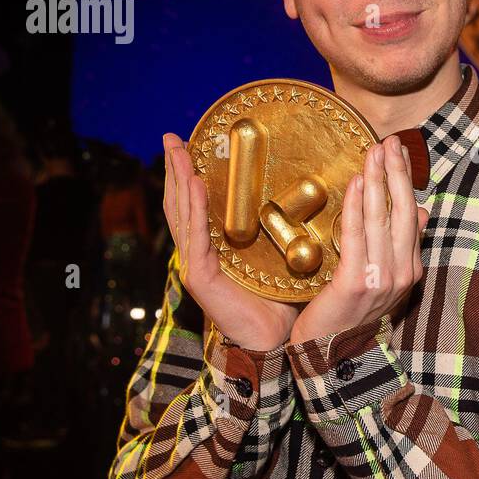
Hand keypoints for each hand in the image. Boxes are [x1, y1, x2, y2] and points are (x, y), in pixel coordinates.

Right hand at [161, 133, 300, 350]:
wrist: (277, 341)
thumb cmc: (280, 301)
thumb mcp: (278, 256)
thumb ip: (279, 230)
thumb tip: (306, 196)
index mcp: (214, 249)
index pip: (195, 205)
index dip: (188, 175)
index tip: (188, 144)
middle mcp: (199, 254)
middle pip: (180, 203)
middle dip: (175, 169)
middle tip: (171, 137)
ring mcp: (196, 265)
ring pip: (182, 213)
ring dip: (178, 179)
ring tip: (177, 150)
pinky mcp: (201, 276)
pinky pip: (196, 234)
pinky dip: (193, 206)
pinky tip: (192, 182)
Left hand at [288, 134, 429, 343]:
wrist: (328, 355)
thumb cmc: (348, 313)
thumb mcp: (382, 277)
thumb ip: (400, 245)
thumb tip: (423, 211)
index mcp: (411, 270)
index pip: (413, 214)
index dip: (406, 179)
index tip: (400, 150)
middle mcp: (403, 273)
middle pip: (403, 211)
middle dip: (396, 171)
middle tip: (390, 140)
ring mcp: (382, 279)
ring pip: (381, 218)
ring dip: (377, 180)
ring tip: (372, 151)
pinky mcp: (356, 283)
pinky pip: (356, 235)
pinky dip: (355, 205)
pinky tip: (353, 182)